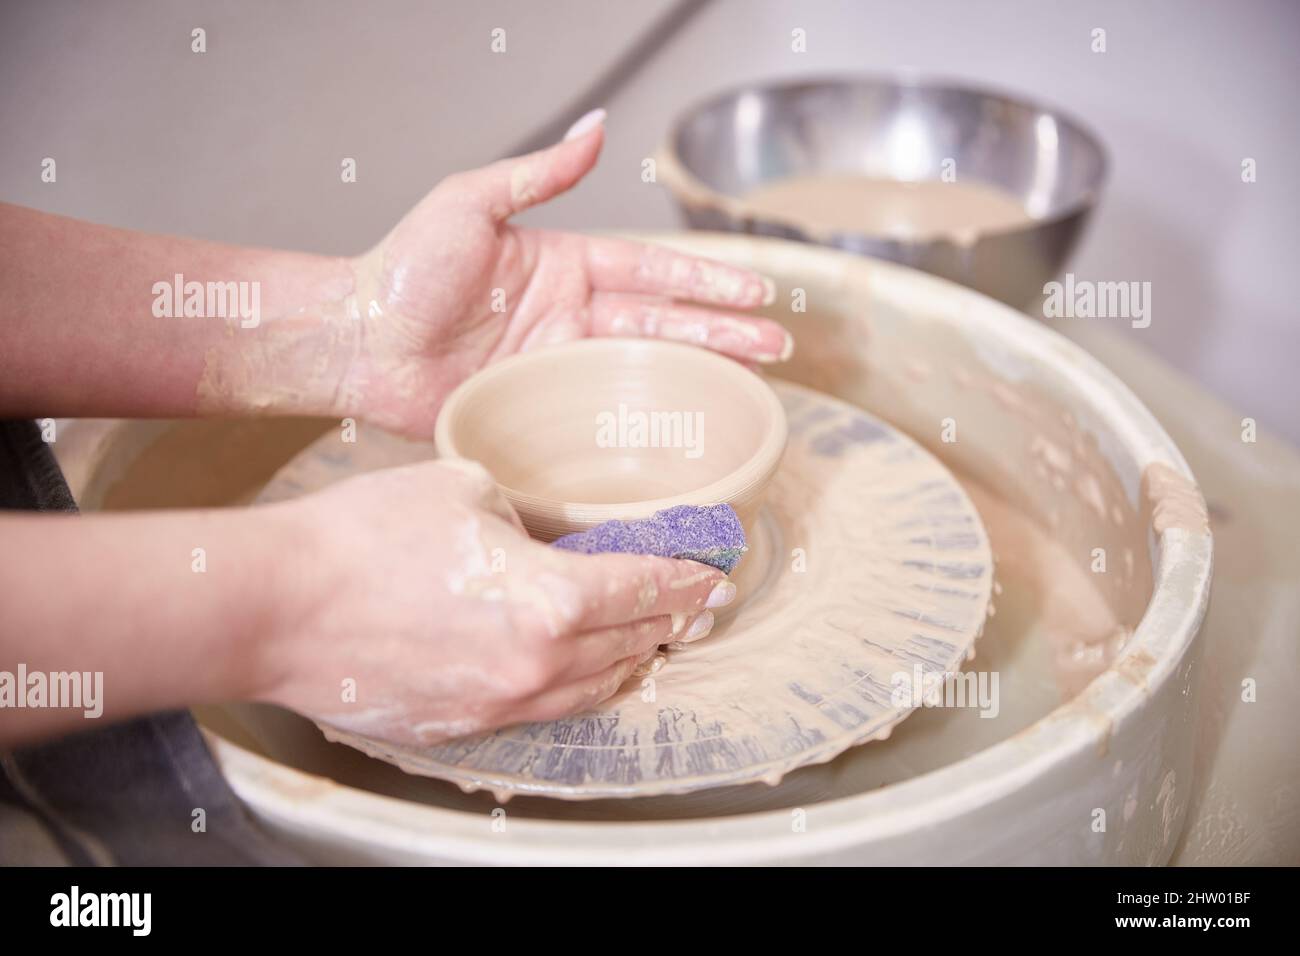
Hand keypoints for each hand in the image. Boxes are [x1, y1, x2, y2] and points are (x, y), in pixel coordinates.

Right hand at [257, 458, 734, 744]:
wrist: (274, 608)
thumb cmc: (359, 538)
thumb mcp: (460, 490)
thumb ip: (518, 518)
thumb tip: (528, 536)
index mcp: (551, 598)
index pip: (647, 588)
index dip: (690, 578)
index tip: (715, 573)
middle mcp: (539, 664)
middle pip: (632, 642)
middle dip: (672, 620)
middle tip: (696, 604)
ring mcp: (500, 703)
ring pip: (595, 688)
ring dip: (630, 660)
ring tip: (649, 640)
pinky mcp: (462, 727)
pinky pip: (543, 711)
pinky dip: (576, 689)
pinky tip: (577, 673)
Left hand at [336, 110, 791, 436]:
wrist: (357, 339)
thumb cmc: (403, 266)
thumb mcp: (472, 203)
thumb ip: (539, 172)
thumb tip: (600, 127)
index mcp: (564, 264)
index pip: (651, 270)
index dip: (704, 279)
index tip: (756, 288)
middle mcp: (570, 315)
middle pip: (664, 322)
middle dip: (724, 332)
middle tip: (778, 343)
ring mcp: (558, 364)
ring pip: (645, 368)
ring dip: (700, 373)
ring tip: (754, 380)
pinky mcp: (539, 408)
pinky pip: (603, 414)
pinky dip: (646, 420)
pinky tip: (685, 425)